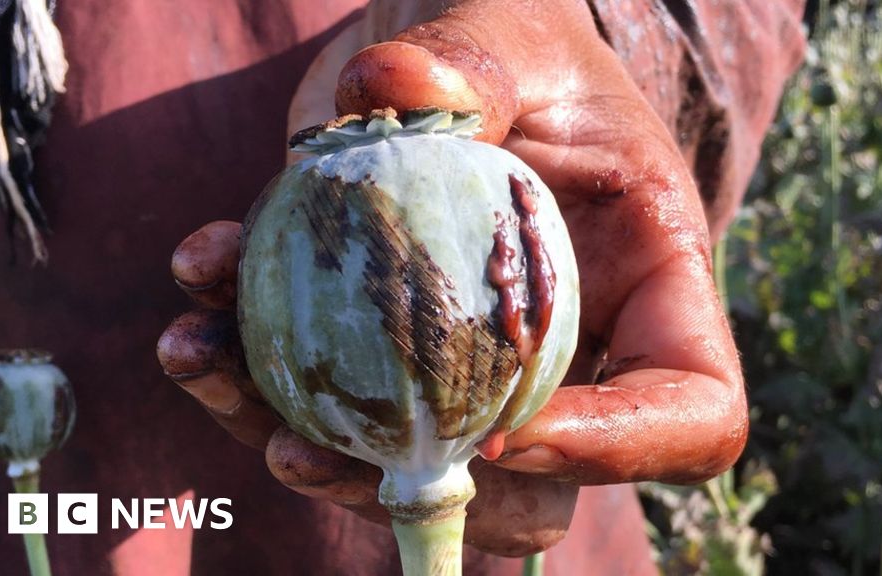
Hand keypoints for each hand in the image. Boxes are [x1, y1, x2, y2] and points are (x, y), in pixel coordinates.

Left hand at [158, 0, 746, 555]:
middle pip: (534, 487)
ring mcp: (481, 367)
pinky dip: (249, 371)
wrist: (450, 58)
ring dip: (294, 440)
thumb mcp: (511, 34)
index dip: (613, 448)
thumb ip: (468, 60)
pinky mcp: (396, 357)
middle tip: (302, 451)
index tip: (502, 428)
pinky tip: (194, 295)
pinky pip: (334, 405)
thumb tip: (388, 84)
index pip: (688, 414)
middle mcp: (574, 352)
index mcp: (651, 287)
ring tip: (197, 354)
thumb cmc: (520, 42)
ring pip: (414, 465)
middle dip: (419, 489)